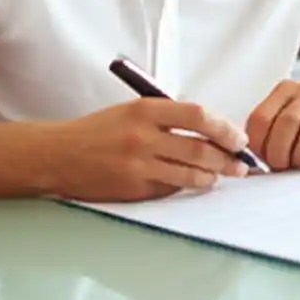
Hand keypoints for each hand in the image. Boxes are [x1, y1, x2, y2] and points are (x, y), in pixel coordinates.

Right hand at [49, 99, 249, 201]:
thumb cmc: (99, 130)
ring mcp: (138, 166)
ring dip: (212, 177)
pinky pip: (169, 189)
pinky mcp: (133, 189)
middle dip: (227, 159)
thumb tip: (212, 129)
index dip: (224, 128)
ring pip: (189, 174)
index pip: (198, 116)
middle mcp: (143, 137)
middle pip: (200, 150)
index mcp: (145, 110)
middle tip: (240, 164)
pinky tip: (191, 183)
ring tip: (221, 176)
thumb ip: (168, 117)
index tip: (238, 138)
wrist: (59, 155)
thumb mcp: (132, 110)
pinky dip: (184, 186)